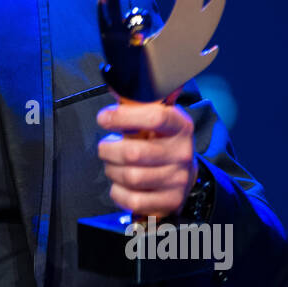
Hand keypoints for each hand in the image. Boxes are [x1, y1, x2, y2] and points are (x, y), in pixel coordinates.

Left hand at [96, 102, 197, 217]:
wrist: (182, 174)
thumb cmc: (160, 141)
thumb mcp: (154, 119)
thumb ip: (135, 106)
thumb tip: (115, 85)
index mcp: (179, 126)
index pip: (154, 117)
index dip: (123, 117)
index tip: (104, 118)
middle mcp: (182, 152)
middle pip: (134, 153)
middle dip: (109, 150)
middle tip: (106, 147)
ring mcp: (178, 179)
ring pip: (130, 177)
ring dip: (112, 170)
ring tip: (113, 164)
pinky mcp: (170, 201)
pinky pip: (132, 200)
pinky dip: (118, 192)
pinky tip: (121, 184)